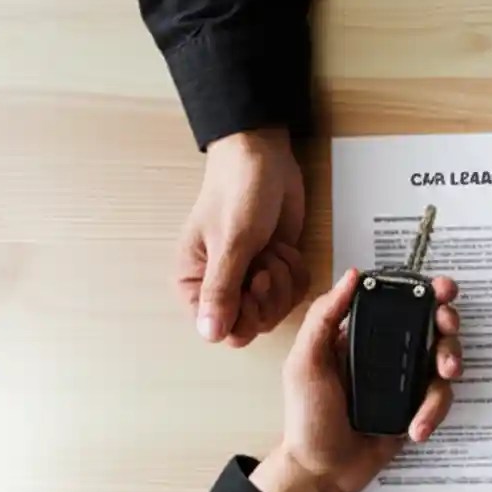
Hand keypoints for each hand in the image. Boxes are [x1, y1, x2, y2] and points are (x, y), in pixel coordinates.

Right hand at [177, 128, 309, 346]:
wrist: (264, 157)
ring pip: (277, 310)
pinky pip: (294, 292)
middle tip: (266, 264)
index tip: (254, 285)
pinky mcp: (275, 268)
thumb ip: (222, 291)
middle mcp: (221, 285)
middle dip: (269, 295)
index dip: (244, 316)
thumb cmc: (238, 189)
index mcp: (195, 282)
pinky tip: (285, 249)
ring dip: (284, 280)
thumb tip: (210, 334)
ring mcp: (250, 277)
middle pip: (253, 324)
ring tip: (272, 250)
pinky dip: (297, 272)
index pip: (220, 330)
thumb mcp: (231, 242)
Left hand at [250, 268, 463, 491]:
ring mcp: (405, 380)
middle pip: (432, 325)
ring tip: (444, 375)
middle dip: (448, 322)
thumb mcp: (304, 363)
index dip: (424, 291)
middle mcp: (388, 352)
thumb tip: (351, 276)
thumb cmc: (307, 418)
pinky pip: (440, 399)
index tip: (440, 290)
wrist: (322, 471)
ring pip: (443, 360)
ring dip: (450, 363)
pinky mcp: (417, 408)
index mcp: (362, 334)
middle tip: (448, 329)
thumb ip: (323, 317)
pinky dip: (433, 410)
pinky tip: (416, 426)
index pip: (398, 302)